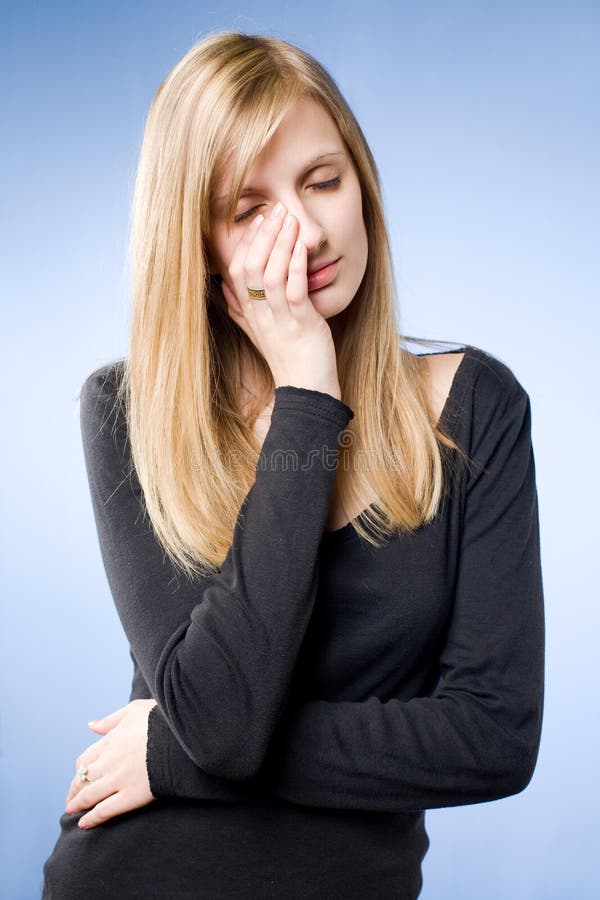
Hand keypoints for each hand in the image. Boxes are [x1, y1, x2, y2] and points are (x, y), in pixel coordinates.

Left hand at [64, 699, 156, 828]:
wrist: (183, 736)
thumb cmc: (161, 720)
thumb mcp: (134, 710)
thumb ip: (111, 720)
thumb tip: (91, 726)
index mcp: (110, 742)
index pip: (85, 760)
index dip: (79, 771)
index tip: (79, 777)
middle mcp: (109, 762)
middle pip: (82, 779)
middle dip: (74, 790)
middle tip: (71, 799)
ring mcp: (118, 780)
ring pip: (89, 796)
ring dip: (77, 805)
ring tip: (72, 811)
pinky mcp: (131, 796)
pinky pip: (105, 810)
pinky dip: (92, 818)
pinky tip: (85, 824)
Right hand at [220, 204, 340, 397]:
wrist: (307, 391)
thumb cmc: (289, 360)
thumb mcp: (259, 333)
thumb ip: (240, 310)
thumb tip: (223, 288)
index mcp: (250, 313)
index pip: (237, 271)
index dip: (246, 242)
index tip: (260, 219)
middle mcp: (260, 315)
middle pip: (250, 267)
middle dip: (263, 235)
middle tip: (277, 209)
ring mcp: (280, 321)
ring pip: (270, 275)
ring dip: (280, 243)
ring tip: (291, 219)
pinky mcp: (302, 326)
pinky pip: (293, 291)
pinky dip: (296, 266)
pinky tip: (302, 247)